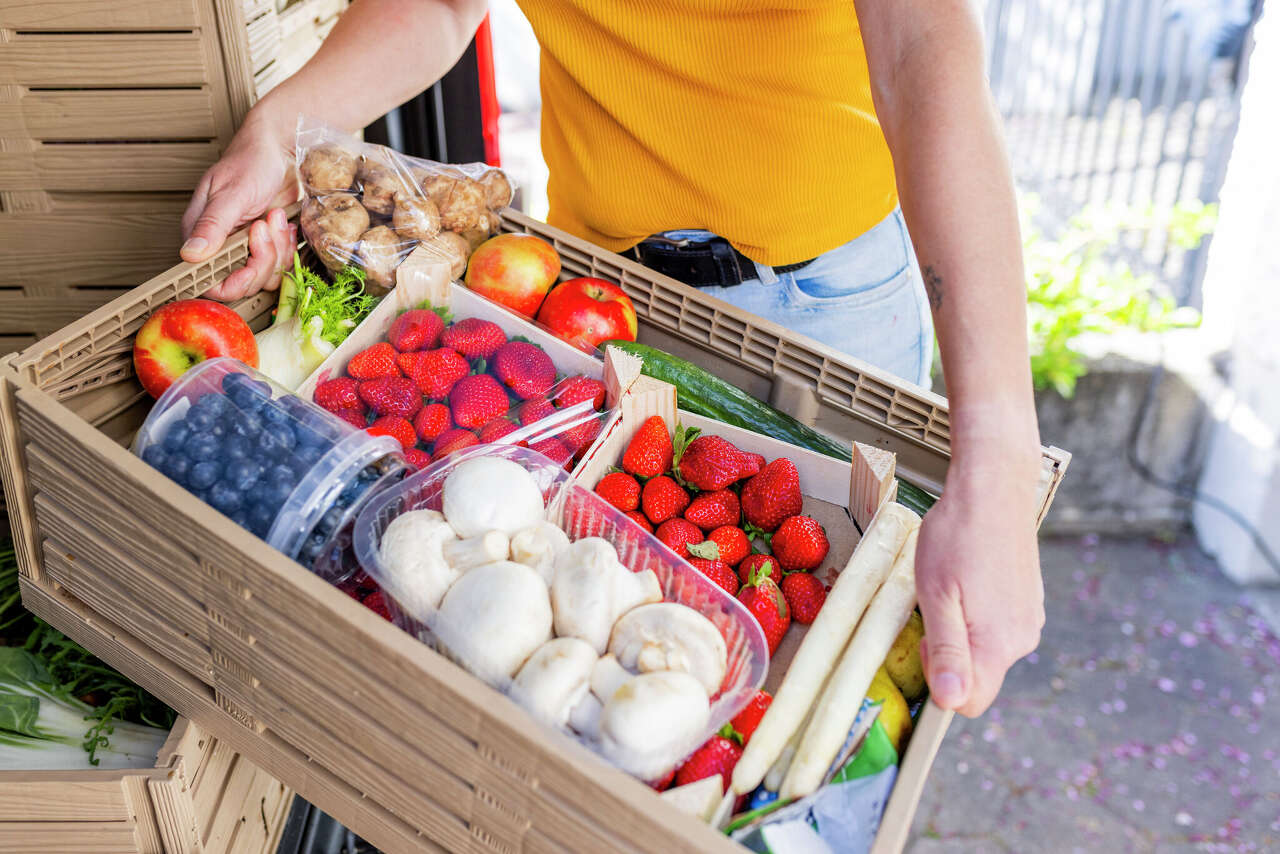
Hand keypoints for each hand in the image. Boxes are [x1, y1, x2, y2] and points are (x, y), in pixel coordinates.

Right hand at [180, 112, 299, 300]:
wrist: (281, 150)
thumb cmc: (252, 162)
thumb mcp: (231, 193)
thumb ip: (212, 225)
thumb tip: (189, 254)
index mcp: (202, 234)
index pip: (210, 280)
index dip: (232, 282)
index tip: (250, 266)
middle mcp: (223, 244)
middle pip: (243, 282)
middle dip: (262, 259)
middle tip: (265, 226)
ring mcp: (247, 246)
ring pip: (266, 275)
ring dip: (277, 249)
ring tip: (274, 217)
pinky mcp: (269, 245)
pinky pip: (281, 264)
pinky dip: (288, 247)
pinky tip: (284, 223)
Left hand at [914, 453, 1043, 716]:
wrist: (994, 487)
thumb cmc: (957, 536)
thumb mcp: (936, 594)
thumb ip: (947, 651)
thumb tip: (952, 702)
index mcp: (998, 644)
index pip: (968, 703)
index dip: (938, 684)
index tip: (924, 642)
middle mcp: (1021, 639)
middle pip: (976, 677)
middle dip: (947, 656)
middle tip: (932, 606)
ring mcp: (1028, 619)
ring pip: (984, 650)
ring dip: (960, 631)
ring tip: (949, 587)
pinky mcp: (1029, 601)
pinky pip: (996, 627)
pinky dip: (976, 614)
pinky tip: (968, 579)